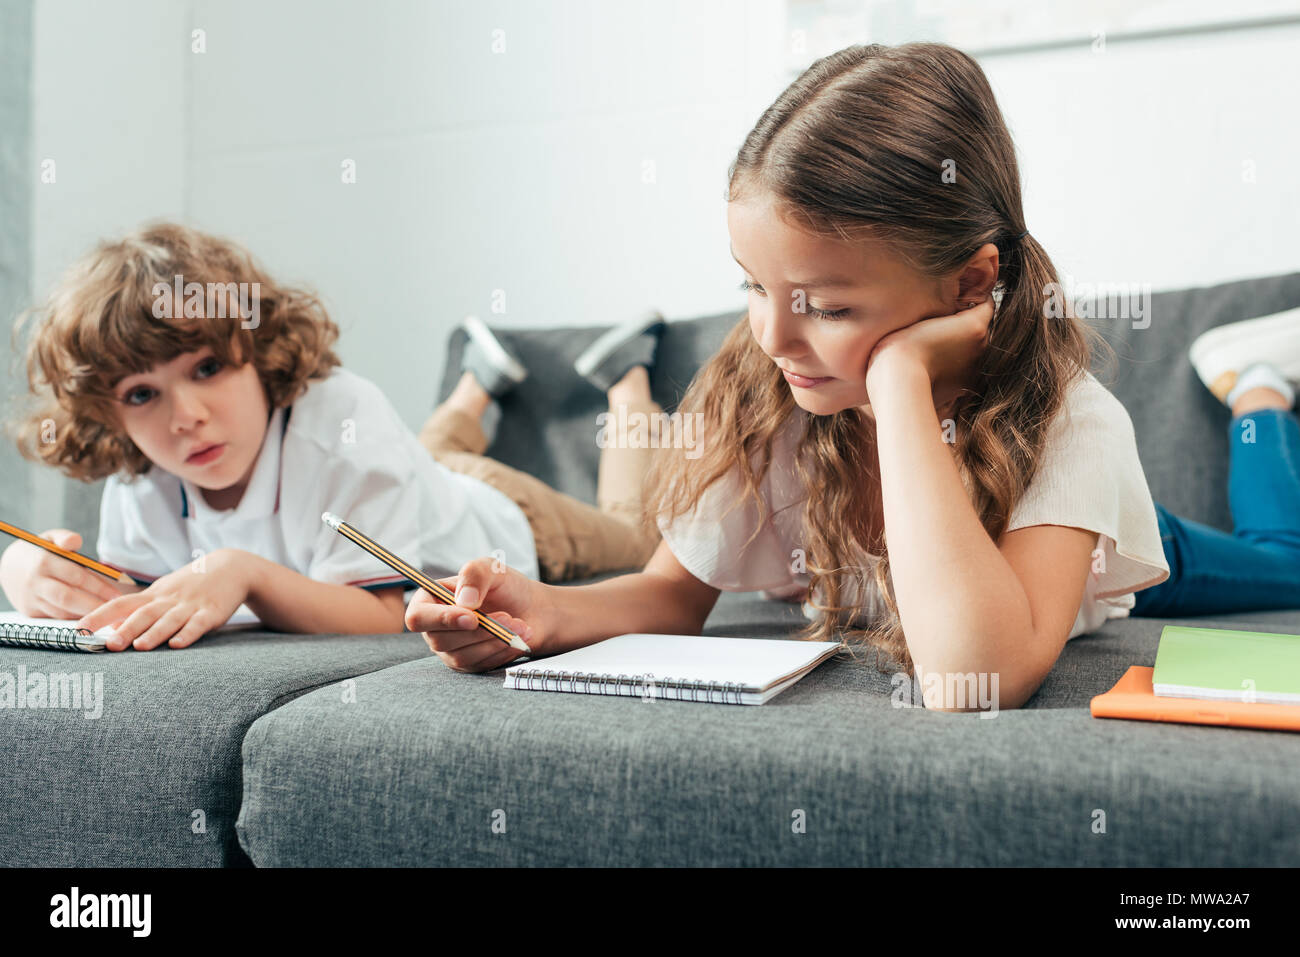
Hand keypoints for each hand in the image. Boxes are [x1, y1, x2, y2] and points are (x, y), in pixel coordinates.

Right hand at [0, 530, 127, 617]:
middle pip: (69, 598)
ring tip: (107, 615)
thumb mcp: (50, 538)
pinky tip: (90, 616)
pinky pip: (56, 616)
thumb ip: (65, 538)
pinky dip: (74, 617)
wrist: (7, 567)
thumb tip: (74, 541)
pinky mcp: (30, 611)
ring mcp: (31, 599)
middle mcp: (35, 582)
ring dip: (86, 614)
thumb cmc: (38, 551)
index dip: (99, 586)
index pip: (76, 576)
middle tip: (115, 610)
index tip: (117, 594)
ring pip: (62, 611)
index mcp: (43, 562)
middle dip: (94, 605)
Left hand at [76, 548, 252, 650]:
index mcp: (154, 594)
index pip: (121, 603)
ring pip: (169, 619)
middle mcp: (169, 599)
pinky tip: (178, 644)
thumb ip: (142, 609)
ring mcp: (191, 605)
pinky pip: (198, 624)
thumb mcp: (165, 591)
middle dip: (126, 629)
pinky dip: (188, 634)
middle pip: (144, 613)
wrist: (232, 567)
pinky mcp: (212, 612)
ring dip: (154, 633)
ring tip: (140, 647)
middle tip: (109, 644)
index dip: (99, 615)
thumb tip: (113, 627)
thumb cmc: (192, 584)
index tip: (79, 628)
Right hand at [405, 556, 551, 672]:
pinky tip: (516, 638)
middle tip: (508, 616)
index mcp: (430, 600)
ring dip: (494, 640)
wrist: (530, 609)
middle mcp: (435, 628)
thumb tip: (464, 602)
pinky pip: (479, 665)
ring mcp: (450, 649)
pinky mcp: (468, 665)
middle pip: (440, 640)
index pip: (418, 617)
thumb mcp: (491, 568)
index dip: (441, 619)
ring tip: (519, 624)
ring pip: (462, 656)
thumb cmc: (505, 586)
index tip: (472, 617)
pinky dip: (500, 652)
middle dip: (479, 630)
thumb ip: (474, 574)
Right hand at [865, 294, 995, 415]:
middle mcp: (982, 347)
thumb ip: (945, 307)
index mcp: (976, 325)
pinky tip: (932, 366)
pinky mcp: (964, 386)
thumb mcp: (922, 313)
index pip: (985, 303)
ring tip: (931, 348)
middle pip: (978, 328)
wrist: (899, 382)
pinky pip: (962, 369)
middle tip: (936, 327)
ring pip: (971, 350)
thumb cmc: (904, 345)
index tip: (952, 301)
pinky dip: (952, 367)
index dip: (969, 300)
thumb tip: (952, 306)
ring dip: (957, 347)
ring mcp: (974, 369)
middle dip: (963, 326)